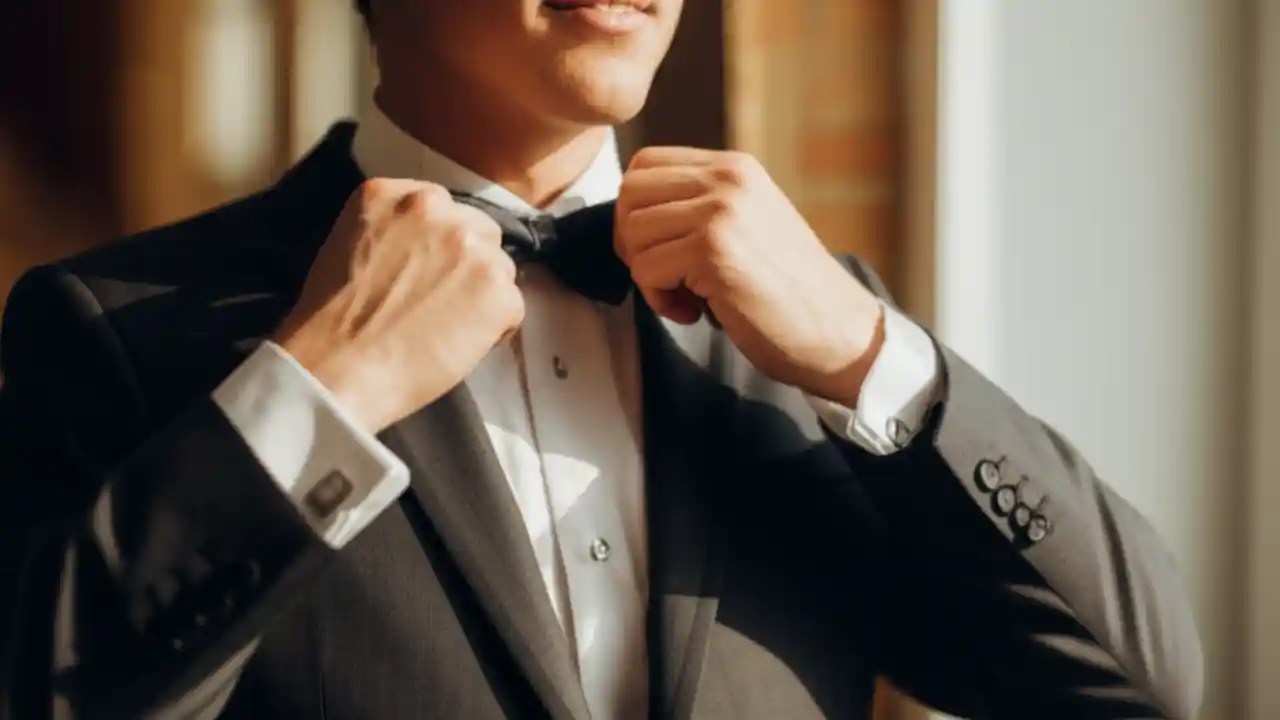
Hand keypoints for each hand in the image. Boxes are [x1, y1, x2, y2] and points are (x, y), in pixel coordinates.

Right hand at [273, 179, 522, 431]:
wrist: (337, 370)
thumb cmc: (328, 323)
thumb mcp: (347, 247)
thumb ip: (391, 233)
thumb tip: (421, 250)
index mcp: (390, 193)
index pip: (438, 207)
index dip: (437, 243)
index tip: (425, 269)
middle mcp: (434, 206)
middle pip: (476, 229)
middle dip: (465, 262)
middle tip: (440, 299)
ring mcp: (472, 245)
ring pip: (498, 267)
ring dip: (482, 293)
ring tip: (448, 327)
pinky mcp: (498, 288)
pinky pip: (512, 306)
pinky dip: (496, 329)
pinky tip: (460, 347)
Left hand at [616, 147, 884, 406]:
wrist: (837, 331)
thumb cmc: (788, 291)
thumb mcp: (746, 225)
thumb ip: (698, 208)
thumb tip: (630, 216)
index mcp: (734, 168)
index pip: (646, 164)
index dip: (635, 212)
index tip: (660, 250)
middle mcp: (727, 179)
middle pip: (630, 193)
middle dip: (632, 243)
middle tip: (665, 277)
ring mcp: (720, 211)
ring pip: (632, 233)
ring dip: (648, 277)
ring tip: (689, 297)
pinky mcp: (713, 250)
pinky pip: (646, 271)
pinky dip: (660, 301)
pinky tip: (697, 312)